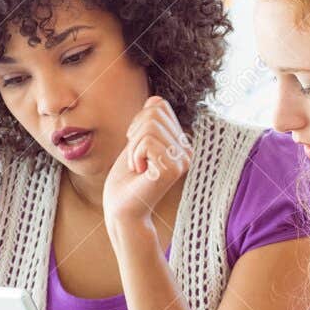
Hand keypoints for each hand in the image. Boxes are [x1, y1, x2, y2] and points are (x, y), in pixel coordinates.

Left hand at [103, 96, 190, 233]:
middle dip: (135, 133)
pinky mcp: (173, 169)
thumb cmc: (126, 179)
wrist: (122, 209)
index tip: (136, 146)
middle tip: (135, 158)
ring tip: (137, 166)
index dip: (139, 121)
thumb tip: (156, 100)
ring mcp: (182, 160)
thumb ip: (148, 122)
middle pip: (154, 113)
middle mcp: (186, 151)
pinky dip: (134, 155)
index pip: (159, 106)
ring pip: (150, 126)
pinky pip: (147, 142)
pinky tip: (139, 172)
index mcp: (180, 142)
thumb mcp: (137, 143)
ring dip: (133, 146)